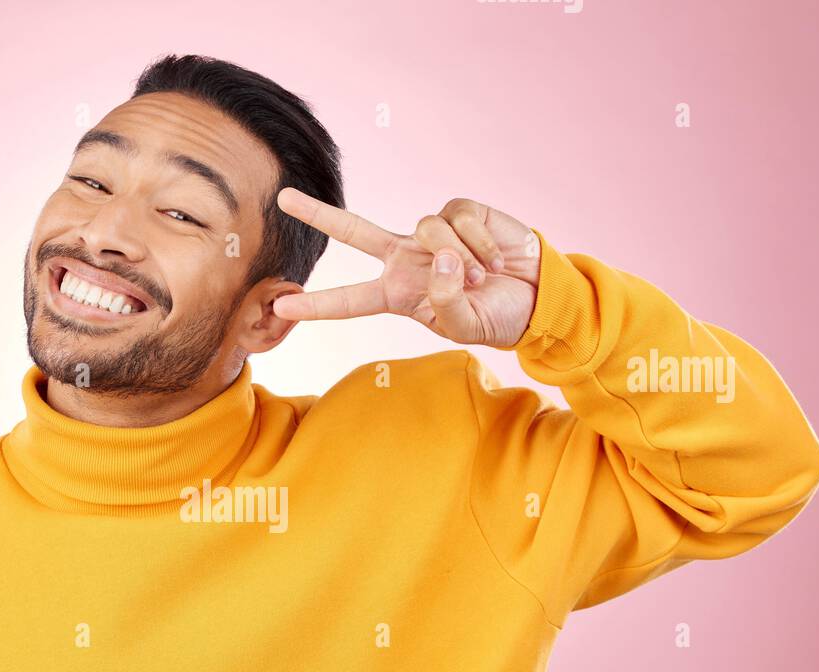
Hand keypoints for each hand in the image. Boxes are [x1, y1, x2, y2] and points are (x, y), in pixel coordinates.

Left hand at [272, 189, 541, 347]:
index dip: (317, 305)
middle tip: (282, 198)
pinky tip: (495, 259)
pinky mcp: (460, 212)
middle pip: (354, 233)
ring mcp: (430, 234)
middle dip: (319, 214)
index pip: (349, 300)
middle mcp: (407, 260)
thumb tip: (439, 260)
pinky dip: (480, 245)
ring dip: (460, 260)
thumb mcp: (467, 327)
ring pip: (426, 231)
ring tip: (483, 279)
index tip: (281, 306)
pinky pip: (458, 220)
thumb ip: (446, 303)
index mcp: (398, 295)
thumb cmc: (497, 316)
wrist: (538, 296)